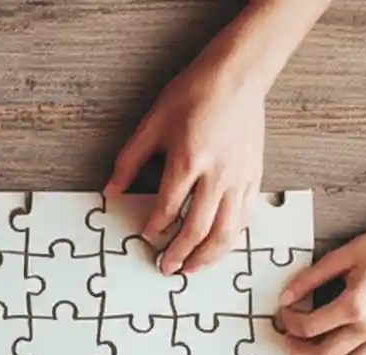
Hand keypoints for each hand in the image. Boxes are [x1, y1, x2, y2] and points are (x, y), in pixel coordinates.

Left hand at [106, 53, 265, 275]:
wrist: (238, 76)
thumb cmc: (195, 94)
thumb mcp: (153, 124)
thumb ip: (129, 161)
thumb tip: (110, 190)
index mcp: (189, 160)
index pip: (169, 208)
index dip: (155, 227)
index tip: (147, 236)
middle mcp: (217, 175)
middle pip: (198, 229)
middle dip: (180, 254)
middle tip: (167, 268)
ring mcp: (240, 178)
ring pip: (226, 231)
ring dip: (208, 256)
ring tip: (192, 268)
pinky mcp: (254, 177)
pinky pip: (244, 218)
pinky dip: (230, 238)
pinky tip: (218, 246)